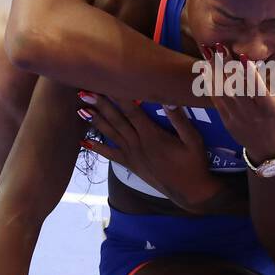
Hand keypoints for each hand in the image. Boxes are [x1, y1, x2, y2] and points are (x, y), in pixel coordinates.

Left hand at [79, 92, 222, 212]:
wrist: (189, 192)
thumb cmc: (194, 163)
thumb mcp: (193, 140)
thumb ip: (180, 120)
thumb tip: (168, 99)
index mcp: (152, 135)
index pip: (132, 111)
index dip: (118, 96)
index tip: (106, 83)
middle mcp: (138, 144)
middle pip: (116, 120)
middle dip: (100, 105)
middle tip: (84, 92)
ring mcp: (132, 155)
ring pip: (110, 134)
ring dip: (95, 121)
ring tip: (80, 109)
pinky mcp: (131, 165)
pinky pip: (110, 155)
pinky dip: (97, 148)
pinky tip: (83, 141)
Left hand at [206, 43, 274, 156]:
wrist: (266, 145)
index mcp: (268, 107)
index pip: (257, 87)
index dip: (249, 72)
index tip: (241, 55)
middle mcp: (251, 112)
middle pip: (236, 86)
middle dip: (226, 65)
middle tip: (219, 45)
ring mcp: (236, 116)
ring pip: (222, 91)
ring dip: (214, 69)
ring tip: (207, 50)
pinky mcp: (225, 119)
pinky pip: (215, 98)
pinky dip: (210, 82)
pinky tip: (205, 66)